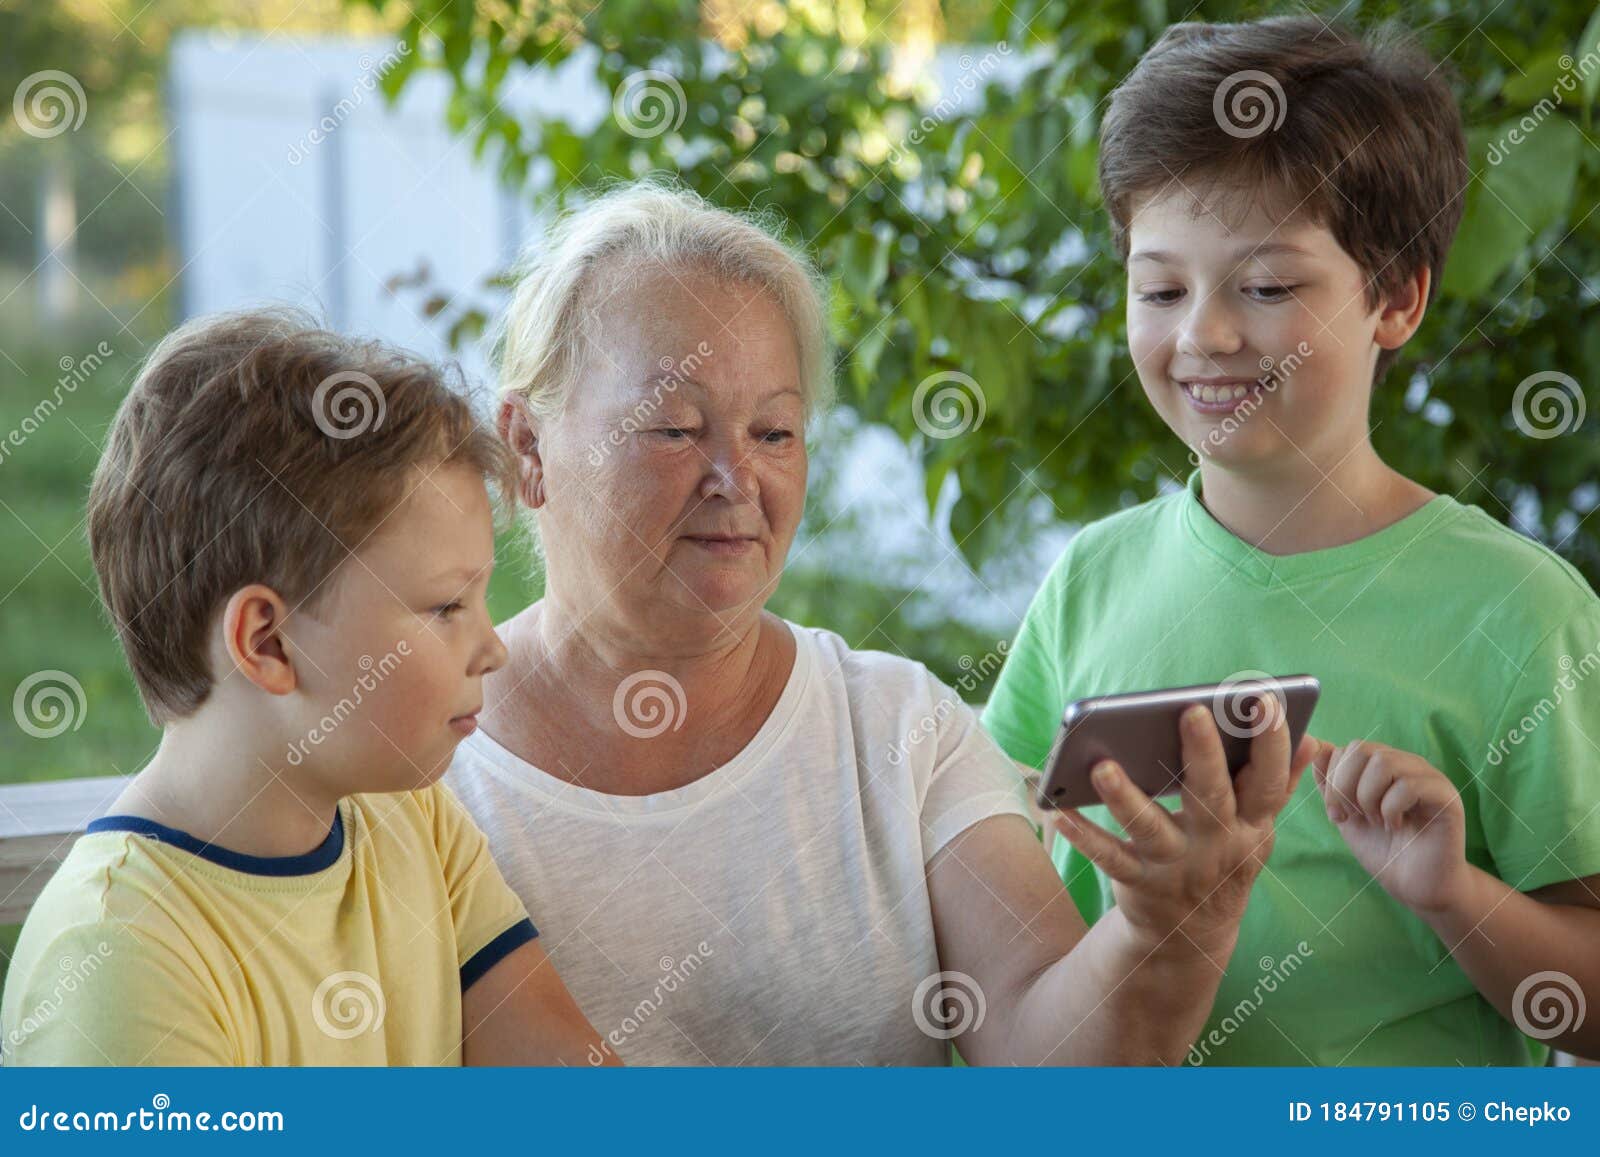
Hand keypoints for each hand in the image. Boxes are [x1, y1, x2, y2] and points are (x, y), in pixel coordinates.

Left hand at [1045, 696, 1318, 952]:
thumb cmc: (1225, 859)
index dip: (1272, 744)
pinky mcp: (1139, 882)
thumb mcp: (1258, 828)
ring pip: (1150, 828)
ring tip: (1102, 765)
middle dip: (1203, 755)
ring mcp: (1176, 866)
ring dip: (1125, 798)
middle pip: (1211, 797)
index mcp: (1252, 826)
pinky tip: (1059, 810)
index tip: (1264, 700)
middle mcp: (1217, 845)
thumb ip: (1279, 783)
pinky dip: (1084, 836)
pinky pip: (1109, 857)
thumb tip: (1312, 740)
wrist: (1193, 935)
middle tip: (1190, 710)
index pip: (1269, 783)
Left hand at [1310, 739, 1467, 914]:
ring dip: (1368, 798)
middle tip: (1353, 817)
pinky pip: (1409, 786)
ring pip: (1383, 763)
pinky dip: (1390, 809)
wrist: (1415, 886)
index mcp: (1384, 766)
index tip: (1337, 814)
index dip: (1332, 780)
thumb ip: (1330, 783)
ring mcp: (1428, 778)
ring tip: (1376, 821)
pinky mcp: (1446, 797)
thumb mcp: (1345, 814)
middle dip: (1344, 787)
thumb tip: (1315, 745)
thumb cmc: (1382, 849)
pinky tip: (1395, 826)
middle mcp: (1407, 764)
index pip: (1348, 749)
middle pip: (1361, 749)